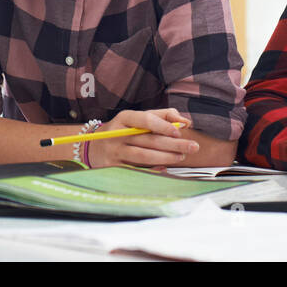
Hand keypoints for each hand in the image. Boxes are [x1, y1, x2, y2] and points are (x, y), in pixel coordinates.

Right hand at [83, 108, 198, 168]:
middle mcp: (118, 134)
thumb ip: (163, 116)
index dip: (163, 125)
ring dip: (166, 157)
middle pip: (148, 140)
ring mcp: (114, 152)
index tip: (180, 131)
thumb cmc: (124, 130)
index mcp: (124, 118)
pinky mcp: (113, 168)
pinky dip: (152, 170)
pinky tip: (165, 168)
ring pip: (143, 156)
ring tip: (181, 156)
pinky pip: (136, 170)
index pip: (145, 120)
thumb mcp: (138, 118)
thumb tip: (186, 122)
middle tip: (192, 146)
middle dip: (173, 144)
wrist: (94, 147)